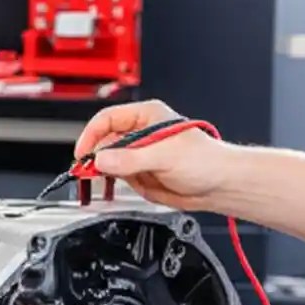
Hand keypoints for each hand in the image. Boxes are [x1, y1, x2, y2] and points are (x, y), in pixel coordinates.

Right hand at [74, 100, 238, 211]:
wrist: (220, 185)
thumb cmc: (205, 161)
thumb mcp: (164, 156)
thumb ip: (130, 159)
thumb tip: (102, 159)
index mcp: (147, 117)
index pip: (107, 119)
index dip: (91, 136)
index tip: (84, 153)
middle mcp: (140, 133)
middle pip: (103, 141)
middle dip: (95, 158)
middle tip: (88, 172)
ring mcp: (138, 154)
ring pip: (107, 161)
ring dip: (103, 172)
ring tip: (102, 182)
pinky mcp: (140, 173)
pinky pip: (117, 177)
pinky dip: (113, 184)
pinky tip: (116, 188)